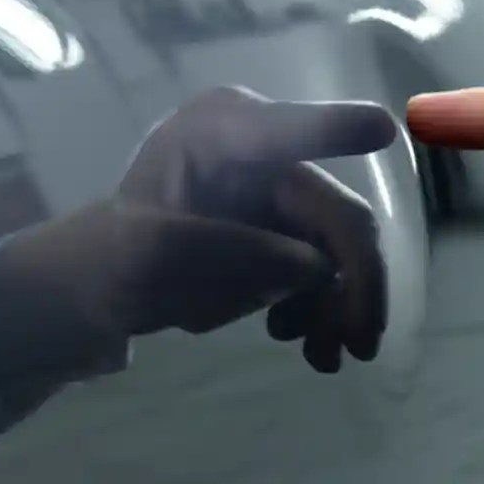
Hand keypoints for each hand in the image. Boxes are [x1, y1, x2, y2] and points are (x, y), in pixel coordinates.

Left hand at [0, 86, 396, 410]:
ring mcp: (281, 189)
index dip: (337, 129)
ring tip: (320, 357)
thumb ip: (229, 251)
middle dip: (358, 281)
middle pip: (337, 214)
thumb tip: (315, 266)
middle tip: (362, 347)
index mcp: (223, 130)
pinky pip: (329, 270)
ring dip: (341, 307)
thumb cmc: (111, 257)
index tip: (382, 127)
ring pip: (343, 250)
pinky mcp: (288, 226)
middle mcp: (266, 148)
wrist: (101, 289)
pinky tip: (296, 337)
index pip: (290, 131)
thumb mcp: (151, 255)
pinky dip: (324, 309)